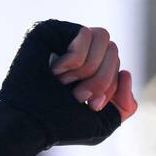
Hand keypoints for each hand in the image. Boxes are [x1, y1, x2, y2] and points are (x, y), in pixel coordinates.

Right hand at [0, 20, 137, 155]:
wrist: (30, 124)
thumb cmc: (61, 125)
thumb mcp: (103, 123)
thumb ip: (125, 106)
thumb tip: (126, 72)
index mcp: (92, 70)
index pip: (118, 65)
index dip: (111, 87)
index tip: (91, 105)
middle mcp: (80, 51)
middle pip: (114, 50)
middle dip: (101, 80)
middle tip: (77, 97)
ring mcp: (65, 37)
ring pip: (104, 37)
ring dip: (89, 69)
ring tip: (66, 84)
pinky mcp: (51, 29)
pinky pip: (85, 33)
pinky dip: (75, 59)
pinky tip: (56, 72)